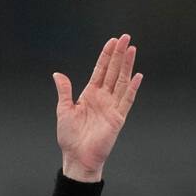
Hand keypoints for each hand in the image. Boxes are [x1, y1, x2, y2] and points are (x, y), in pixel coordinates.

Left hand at [52, 34, 142, 181]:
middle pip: (113, 71)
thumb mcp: (64, 110)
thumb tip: (57, 74)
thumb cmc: (70, 137)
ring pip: (121, 81)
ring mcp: (111, 107)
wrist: (77, 157)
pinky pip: (127, 100)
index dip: (106, 56)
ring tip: (132, 49)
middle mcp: (103, 98)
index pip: (100, 70)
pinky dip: (132, 88)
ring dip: (127, 66)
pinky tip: (138, 75)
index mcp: (90, 95)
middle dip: (119, 54)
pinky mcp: (118, 118)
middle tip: (126, 38)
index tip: (112, 41)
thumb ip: (65, 91)